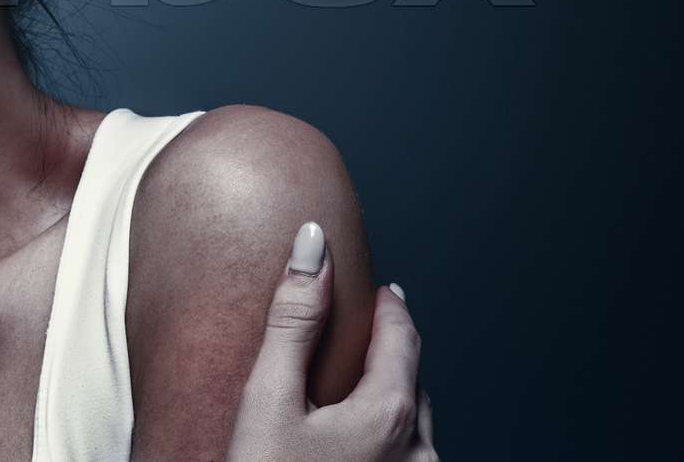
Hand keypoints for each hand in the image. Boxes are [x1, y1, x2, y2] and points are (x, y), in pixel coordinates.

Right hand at [226, 222, 437, 461]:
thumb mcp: (267, 398)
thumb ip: (293, 318)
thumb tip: (313, 243)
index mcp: (389, 413)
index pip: (404, 335)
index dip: (388, 305)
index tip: (375, 289)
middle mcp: (416, 453)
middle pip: (410, 380)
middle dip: (389, 351)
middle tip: (361, 329)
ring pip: (411, 427)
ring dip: (388, 397)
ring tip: (351, 387)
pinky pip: (403, 461)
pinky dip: (383, 439)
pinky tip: (349, 446)